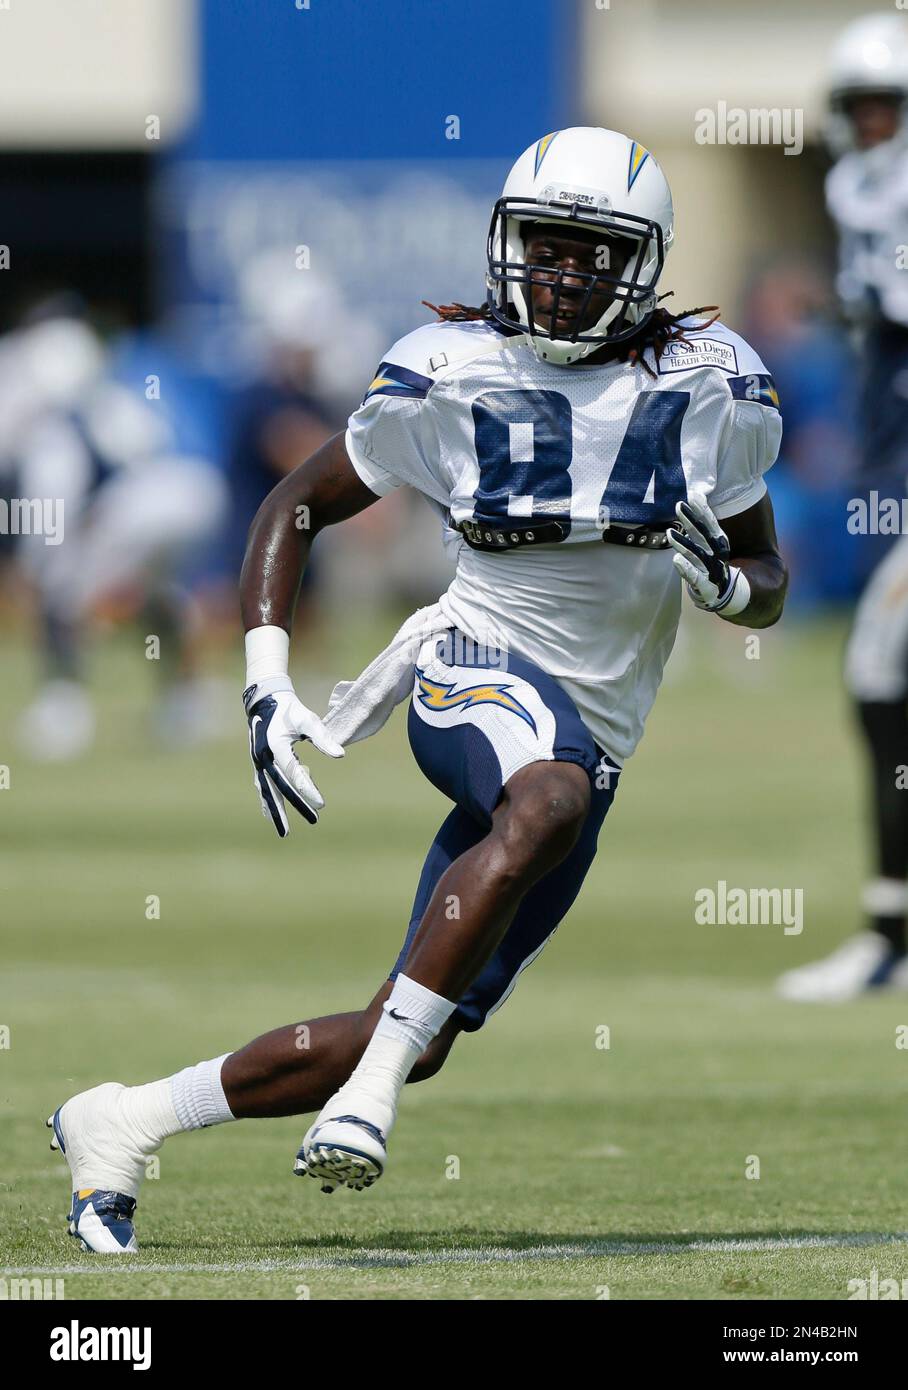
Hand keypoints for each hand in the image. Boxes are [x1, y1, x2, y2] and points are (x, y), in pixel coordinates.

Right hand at [243, 678, 343, 835]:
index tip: (322, 804)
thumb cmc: (290, 709)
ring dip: (277, 811)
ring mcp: (258, 762)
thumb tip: (340, 755)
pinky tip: (272, 815)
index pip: (294, 773)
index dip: (308, 789)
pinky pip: (263, 786)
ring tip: (285, 831)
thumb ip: (323, 738)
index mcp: (275, 747)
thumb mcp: (308, 720)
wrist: (265, 700)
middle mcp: (263, 758)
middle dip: (295, 806)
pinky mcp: (258, 764)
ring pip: (268, 791)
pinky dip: (268, 800)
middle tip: (313, 822)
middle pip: (279, 788)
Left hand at [667, 496, 746, 614]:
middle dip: (691, 520)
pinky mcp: (704, 584)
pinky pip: (694, 576)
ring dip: (683, 543)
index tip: (693, 495)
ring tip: (670, 532)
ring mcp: (711, 569)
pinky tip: (676, 559)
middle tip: (679, 506)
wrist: (720, 590)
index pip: (710, 522)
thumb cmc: (709, 559)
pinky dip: (686, 568)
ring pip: (696, 554)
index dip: (702, 509)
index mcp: (719, 540)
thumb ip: (701, 520)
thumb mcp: (708, 539)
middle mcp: (716, 553)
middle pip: (703, 535)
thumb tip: (696, 493)